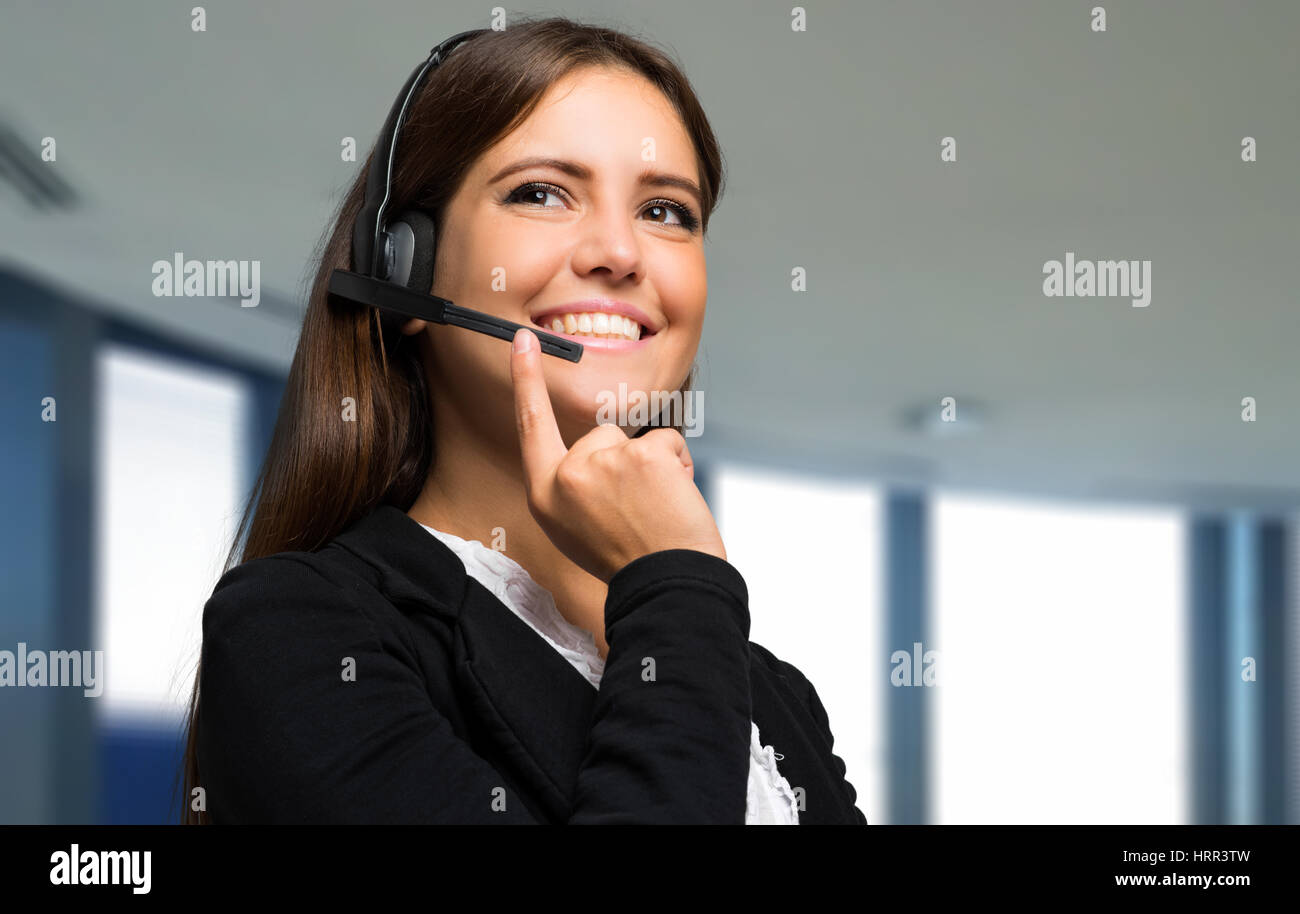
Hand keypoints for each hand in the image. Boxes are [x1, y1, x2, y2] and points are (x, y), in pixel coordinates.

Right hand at [510, 327, 726, 583]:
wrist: (666, 584)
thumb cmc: (628, 561)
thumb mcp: (577, 528)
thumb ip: (574, 485)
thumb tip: (594, 456)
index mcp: (545, 495)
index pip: (531, 425)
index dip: (526, 380)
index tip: (523, 342)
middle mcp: (568, 475)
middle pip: (601, 436)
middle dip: (626, 463)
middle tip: (636, 513)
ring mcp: (604, 461)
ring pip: (636, 441)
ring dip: (654, 466)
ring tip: (655, 511)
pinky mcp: (642, 454)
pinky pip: (667, 441)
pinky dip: (678, 465)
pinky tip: (674, 499)